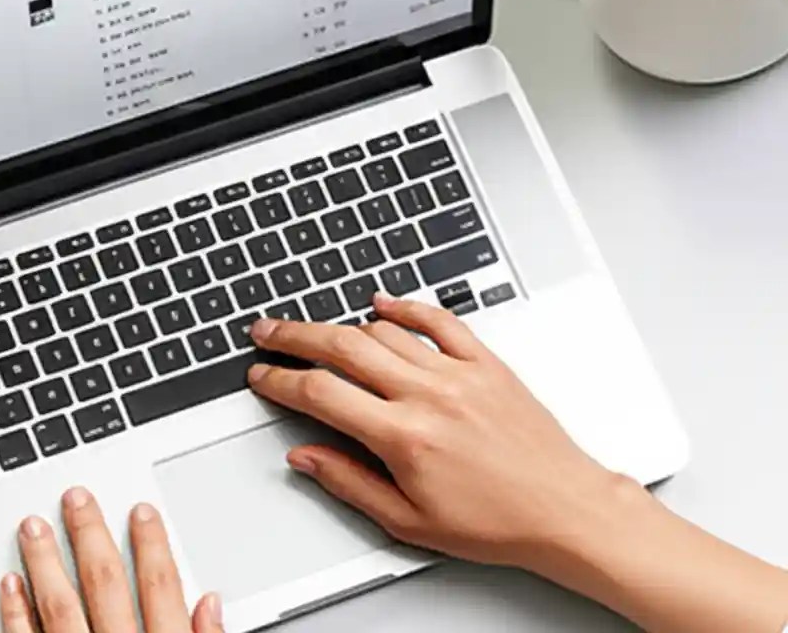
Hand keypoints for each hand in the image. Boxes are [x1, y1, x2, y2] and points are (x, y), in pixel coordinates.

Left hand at [0, 487, 223, 632]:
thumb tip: (210, 604)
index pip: (159, 587)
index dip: (152, 544)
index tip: (141, 512)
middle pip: (105, 584)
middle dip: (90, 535)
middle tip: (77, 500)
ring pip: (60, 606)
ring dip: (45, 562)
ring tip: (33, 526)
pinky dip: (16, 613)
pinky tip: (11, 583)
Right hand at [246, 292, 635, 569]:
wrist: (564, 510)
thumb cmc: (495, 522)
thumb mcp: (408, 521)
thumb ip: (348, 482)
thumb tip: (304, 456)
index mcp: (404, 438)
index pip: (320, 393)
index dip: (280, 381)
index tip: (262, 377)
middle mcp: (428, 396)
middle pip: (342, 347)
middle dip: (294, 337)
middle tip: (268, 334)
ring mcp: (459, 374)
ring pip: (383, 331)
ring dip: (340, 326)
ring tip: (316, 330)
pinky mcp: (486, 364)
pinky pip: (439, 320)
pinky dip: (405, 307)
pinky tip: (382, 304)